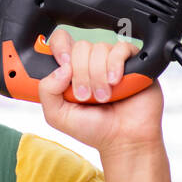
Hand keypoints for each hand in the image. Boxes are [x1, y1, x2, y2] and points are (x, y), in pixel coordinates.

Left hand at [38, 26, 163, 157]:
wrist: (123, 140)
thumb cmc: (94, 128)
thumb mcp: (58, 115)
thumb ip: (47, 91)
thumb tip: (61, 68)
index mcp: (72, 70)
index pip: (61, 41)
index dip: (59, 48)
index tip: (63, 65)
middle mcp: (92, 62)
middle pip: (80, 47)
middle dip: (80, 74)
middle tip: (85, 96)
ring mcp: (112, 61)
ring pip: (99, 48)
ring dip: (98, 76)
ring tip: (103, 97)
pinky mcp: (134, 62)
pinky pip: (121, 49)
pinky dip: (115, 66)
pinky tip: (115, 83)